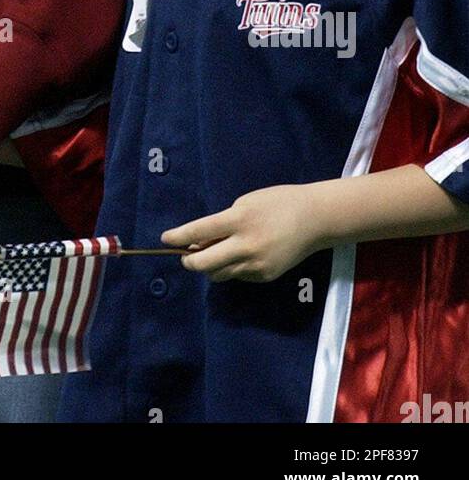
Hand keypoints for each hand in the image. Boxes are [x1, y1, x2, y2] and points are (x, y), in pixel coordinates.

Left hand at [161, 184, 327, 282]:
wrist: (315, 220)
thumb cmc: (277, 202)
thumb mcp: (246, 203)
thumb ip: (224, 222)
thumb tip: (202, 242)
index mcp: (239, 220)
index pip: (200, 232)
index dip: (179, 237)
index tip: (165, 239)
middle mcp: (246, 246)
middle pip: (204, 263)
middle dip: (189, 261)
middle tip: (185, 256)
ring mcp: (256, 264)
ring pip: (219, 274)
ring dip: (209, 266)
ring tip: (213, 253)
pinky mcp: (265, 276)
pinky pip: (238, 276)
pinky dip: (231, 268)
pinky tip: (239, 256)